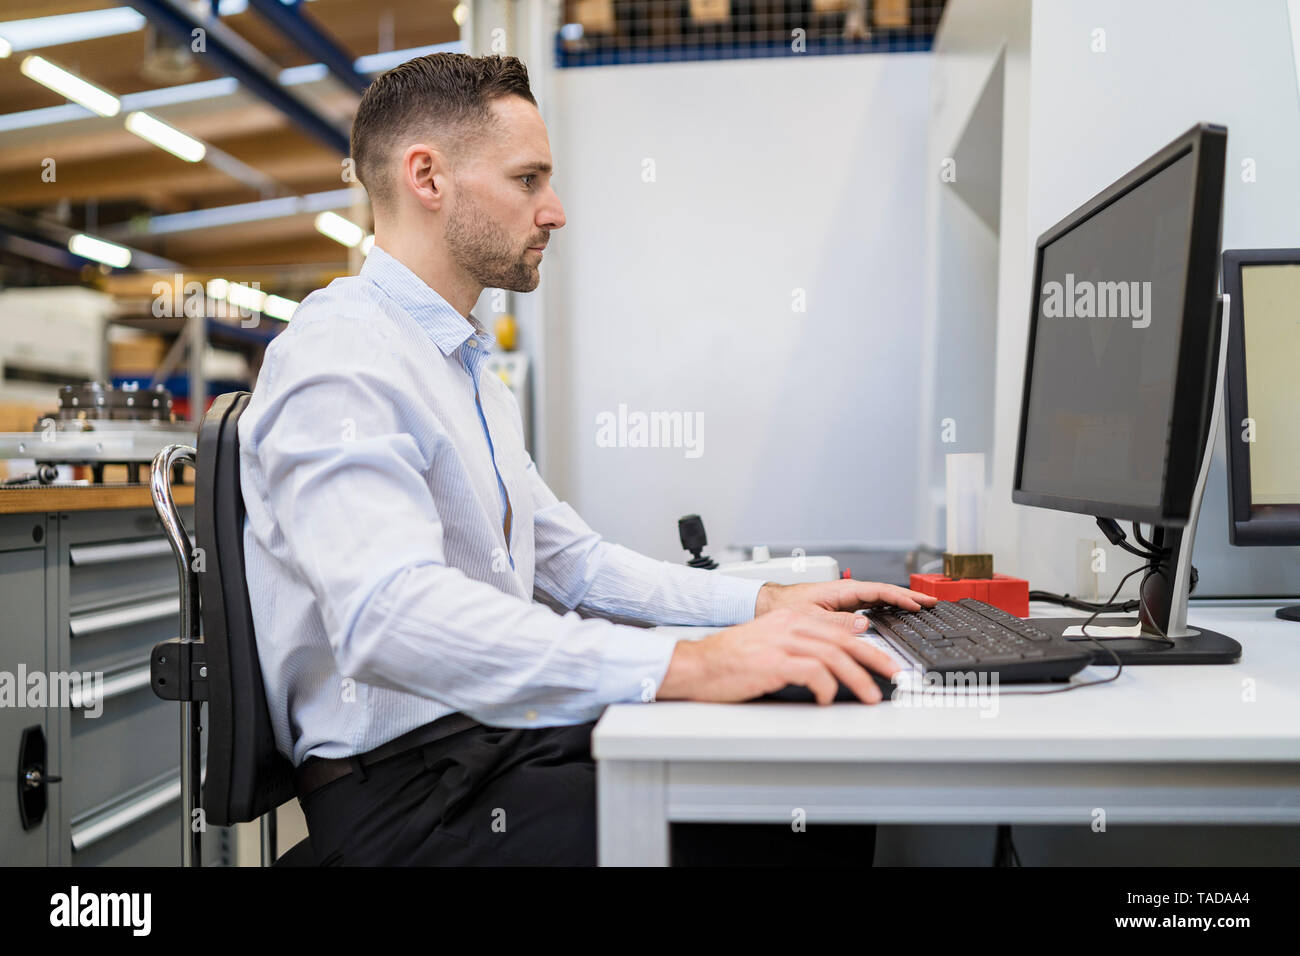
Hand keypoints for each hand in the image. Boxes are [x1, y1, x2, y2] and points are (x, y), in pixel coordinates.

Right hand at [657, 608, 900, 704]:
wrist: (697, 665)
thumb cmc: (732, 659)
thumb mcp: (772, 643)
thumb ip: (805, 641)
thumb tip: (842, 646)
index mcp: (791, 618)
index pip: (840, 630)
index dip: (869, 647)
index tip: (886, 664)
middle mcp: (789, 625)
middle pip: (844, 640)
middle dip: (875, 660)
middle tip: (893, 677)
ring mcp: (781, 642)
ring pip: (834, 656)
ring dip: (858, 678)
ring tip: (870, 695)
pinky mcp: (772, 662)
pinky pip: (812, 673)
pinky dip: (826, 687)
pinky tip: (827, 698)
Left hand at [754, 579, 937, 632]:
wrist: (766, 605)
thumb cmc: (783, 608)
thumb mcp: (810, 618)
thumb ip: (837, 622)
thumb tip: (863, 625)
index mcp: (842, 590)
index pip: (879, 591)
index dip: (901, 598)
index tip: (919, 605)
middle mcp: (846, 592)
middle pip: (885, 593)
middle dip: (910, 597)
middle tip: (933, 603)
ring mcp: (845, 599)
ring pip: (879, 599)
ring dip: (901, 603)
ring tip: (922, 608)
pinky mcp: (841, 607)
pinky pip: (871, 605)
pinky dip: (888, 608)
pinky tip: (897, 614)